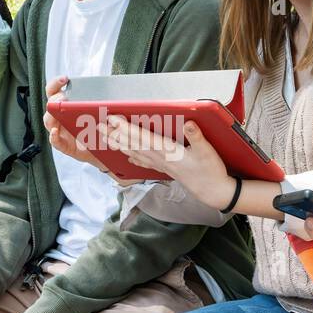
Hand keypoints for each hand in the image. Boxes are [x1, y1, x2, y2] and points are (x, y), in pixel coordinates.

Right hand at [41, 75, 113, 172]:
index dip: (56, 83)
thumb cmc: (103, 130)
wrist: (106, 151)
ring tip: (59, 112)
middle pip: (50, 105)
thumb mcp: (104, 115)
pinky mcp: (64, 146)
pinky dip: (53, 137)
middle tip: (64, 97)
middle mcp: (60, 118)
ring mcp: (61, 131)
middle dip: (55, 99)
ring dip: (52, 116)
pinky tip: (56, 132)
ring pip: (49, 122)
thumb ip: (105, 107)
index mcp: (67, 107)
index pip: (55, 91)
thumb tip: (116, 100)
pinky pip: (55, 141)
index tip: (64, 79)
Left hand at [103, 116, 233, 208]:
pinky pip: (144, 162)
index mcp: (169, 152)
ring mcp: (161, 165)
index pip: (143, 138)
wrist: (214, 192)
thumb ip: (197, 137)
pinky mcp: (166, 169)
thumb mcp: (208, 152)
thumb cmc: (211, 171)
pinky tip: (128, 157)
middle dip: (116, 135)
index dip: (127, 129)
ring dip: (120, 145)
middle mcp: (161, 159)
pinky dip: (133, 158)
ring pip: (135, 153)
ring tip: (106, 138)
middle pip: (133, 145)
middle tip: (99, 127)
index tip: (113, 120)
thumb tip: (189, 123)